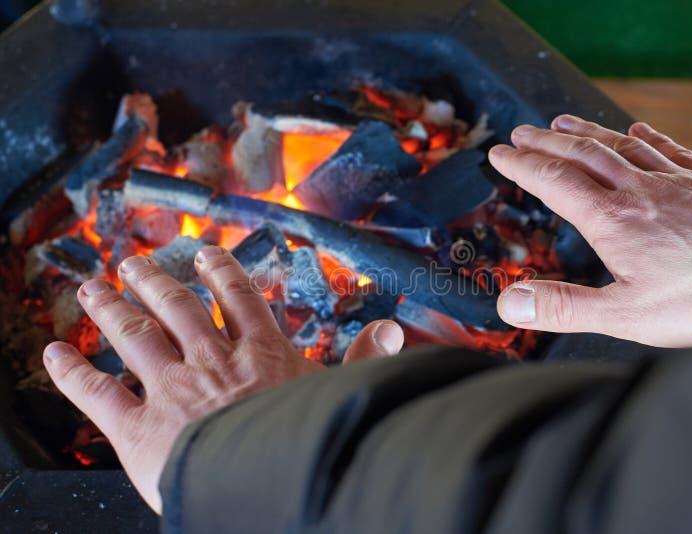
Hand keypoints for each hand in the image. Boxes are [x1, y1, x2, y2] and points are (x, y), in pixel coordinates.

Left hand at [42, 246, 403, 512]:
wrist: (262, 480)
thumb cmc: (302, 441)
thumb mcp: (341, 394)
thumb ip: (363, 358)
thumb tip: (396, 327)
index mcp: (259, 352)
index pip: (237, 298)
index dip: (221, 271)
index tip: (208, 252)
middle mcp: (210, 359)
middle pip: (177, 306)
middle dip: (154, 279)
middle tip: (136, 261)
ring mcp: (171, 387)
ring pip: (134, 334)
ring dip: (110, 308)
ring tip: (94, 287)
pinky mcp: (136, 426)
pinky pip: (95, 391)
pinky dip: (70, 371)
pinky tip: (52, 352)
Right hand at [489, 116, 691, 346]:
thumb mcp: (625, 314)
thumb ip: (564, 307)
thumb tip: (510, 302)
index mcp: (612, 219)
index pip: (554, 182)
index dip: (522, 166)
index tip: (500, 154)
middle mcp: (638, 190)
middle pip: (583, 154)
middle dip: (547, 141)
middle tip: (523, 133)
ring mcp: (674, 180)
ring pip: (621, 145)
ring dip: (588, 131)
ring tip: (564, 122)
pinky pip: (669, 149)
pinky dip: (647, 137)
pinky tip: (638, 130)